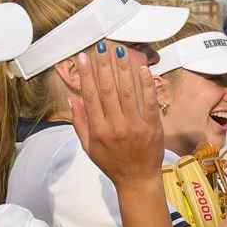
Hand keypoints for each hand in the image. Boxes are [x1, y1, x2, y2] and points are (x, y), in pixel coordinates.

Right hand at [71, 49, 165, 184]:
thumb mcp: (89, 147)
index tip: (83, 57)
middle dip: (103, 66)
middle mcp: (116, 126)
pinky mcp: (153, 127)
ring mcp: (136, 126)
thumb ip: (80, 123)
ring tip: (119, 52)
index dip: (86, 75)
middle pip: (108, 90)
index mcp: (99, 130)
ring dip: (123, 69)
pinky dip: (147, 84)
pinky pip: (150, 101)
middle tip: (101, 47)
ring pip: (128, 92)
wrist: (137, 180)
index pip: (90, 96)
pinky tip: (142, 68)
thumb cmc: (111, 163)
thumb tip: (73, 99)